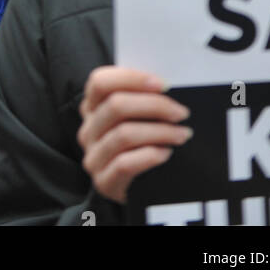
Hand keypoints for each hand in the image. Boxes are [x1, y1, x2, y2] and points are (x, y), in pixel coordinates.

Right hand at [77, 66, 191, 203]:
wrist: (136, 191)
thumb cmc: (138, 146)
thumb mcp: (134, 119)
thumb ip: (141, 100)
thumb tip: (167, 88)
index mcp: (91, 107)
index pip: (100, 82)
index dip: (131, 78)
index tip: (163, 84)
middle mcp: (88, 130)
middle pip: (116, 106)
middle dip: (155, 105)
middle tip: (181, 112)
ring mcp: (93, 157)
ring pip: (123, 134)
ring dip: (160, 132)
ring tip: (182, 134)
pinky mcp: (103, 182)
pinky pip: (125, 164)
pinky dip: (150, 155)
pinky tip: (166, 153)